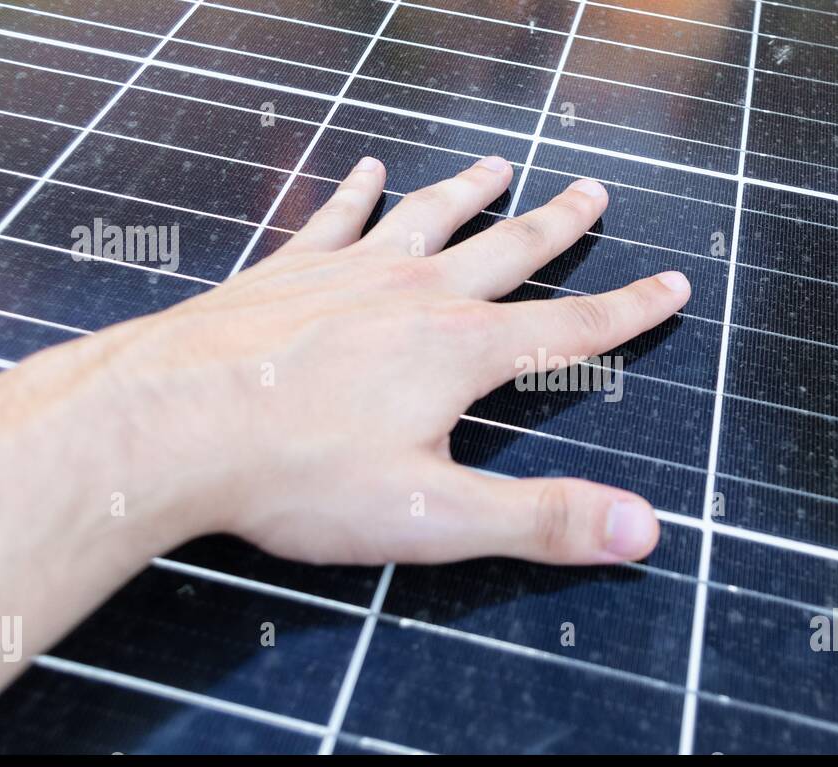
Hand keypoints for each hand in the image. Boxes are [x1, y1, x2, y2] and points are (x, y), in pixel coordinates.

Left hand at [100, 154, 690, 564]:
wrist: (165, 428)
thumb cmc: (297, 478)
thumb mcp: (434, 519)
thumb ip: (540, 520)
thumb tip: (644, 530)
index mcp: (460, 352)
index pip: (569, 328)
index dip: (629, 311)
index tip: (672, 284)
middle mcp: (414, 294)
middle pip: (507, 250)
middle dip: (557, 224)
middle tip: (592, 189)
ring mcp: (347, 272)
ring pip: (427, 218)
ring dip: (470, 193)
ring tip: (499, 165)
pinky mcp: (284, 270)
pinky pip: (334, 217)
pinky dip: (357, 192)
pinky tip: (367, 170)